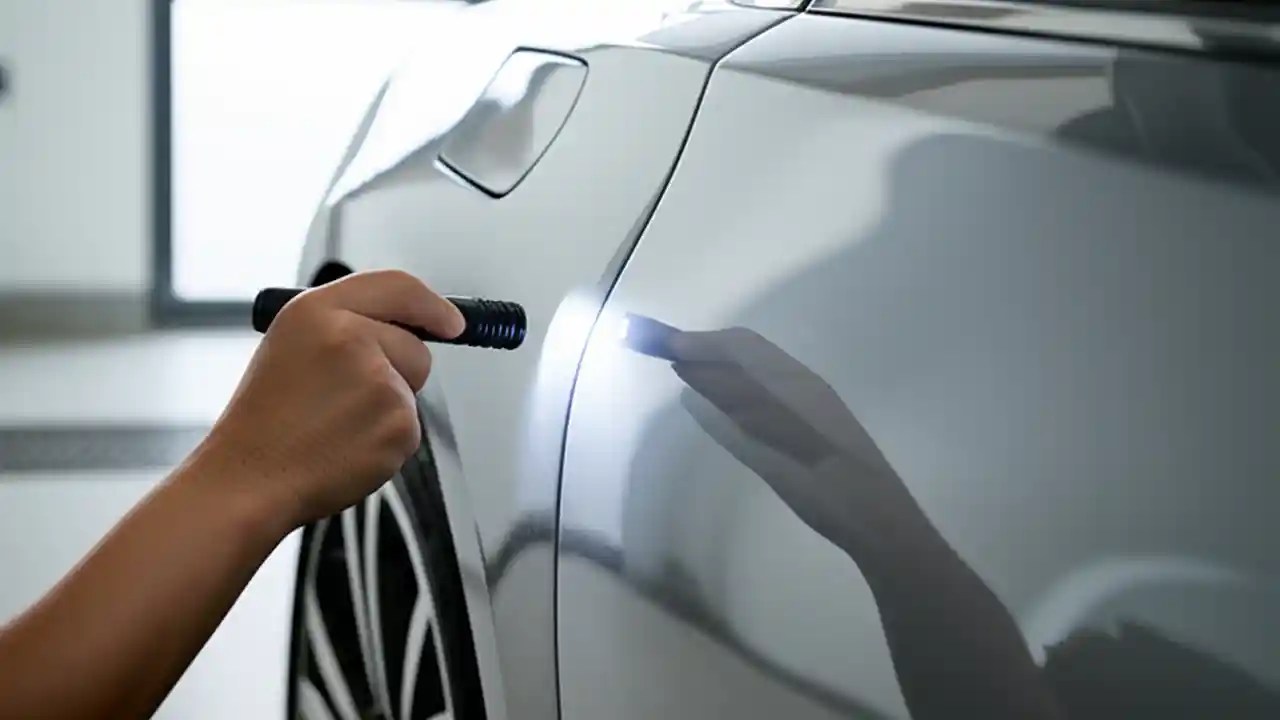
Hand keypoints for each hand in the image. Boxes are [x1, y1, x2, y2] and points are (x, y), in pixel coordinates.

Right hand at [193, 270, 464, 529]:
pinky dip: (384, 443)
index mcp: (317, 310)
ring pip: (411, 392)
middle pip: (418, 347)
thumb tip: (416, 327)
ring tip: (334, 425)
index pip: (399, 287)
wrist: (248, 478)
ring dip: (387, 411)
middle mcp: (350, 337)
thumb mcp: (293, 346)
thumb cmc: (266, 420)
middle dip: (398, 372)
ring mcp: (378, 381)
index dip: (431, 306)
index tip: (452, 321)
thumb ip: (349, 325)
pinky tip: (344, 448)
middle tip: (344, 399)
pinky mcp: (396, 423)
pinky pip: (409, 429)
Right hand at [669, 327, 933, 559]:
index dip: (697, 340)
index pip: (738, 345)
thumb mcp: (770, 456)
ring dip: (721, 364)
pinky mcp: (814, 420)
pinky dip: (738, 384)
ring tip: (685, 372)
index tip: (659, 342)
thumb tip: (689, 387)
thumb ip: (729, 422)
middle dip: (705, 346)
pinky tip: (725, 402)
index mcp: (793, 383)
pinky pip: (768, 387)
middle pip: (747, 350)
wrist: (877, 518)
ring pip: (758, 368)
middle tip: (663, 350)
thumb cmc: (824, 490)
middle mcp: (801, 382)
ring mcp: (810, 400)